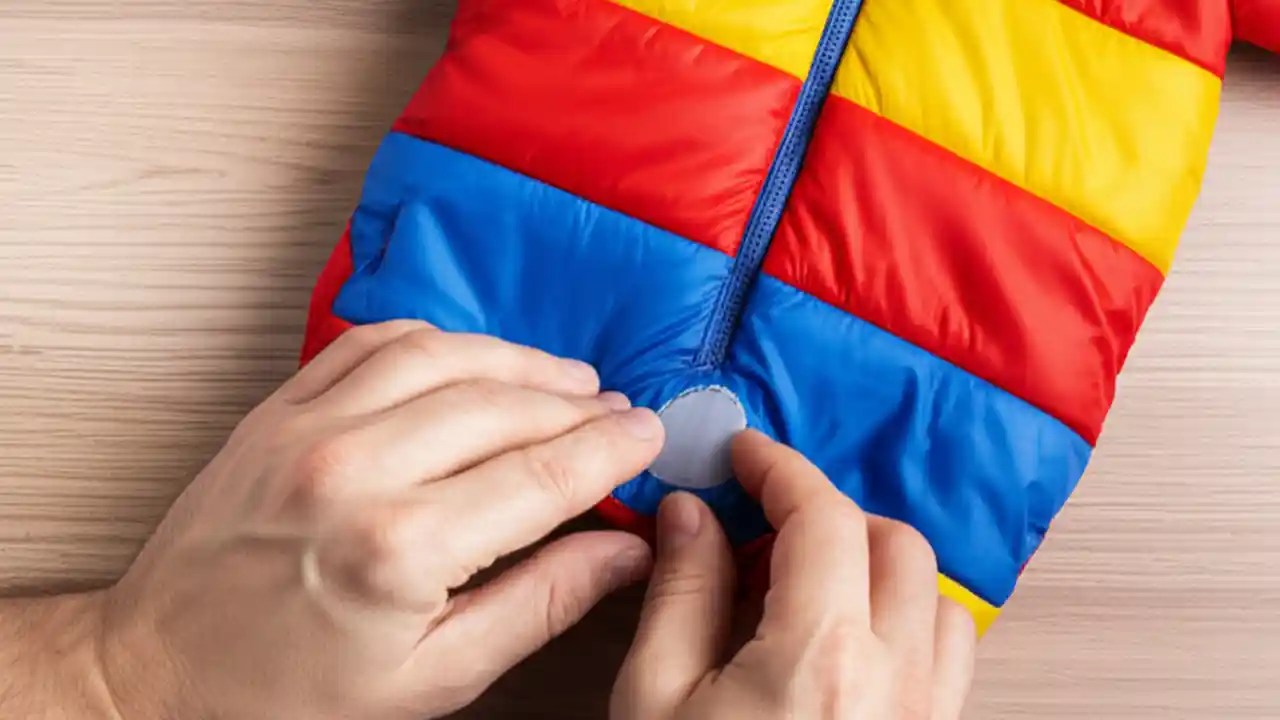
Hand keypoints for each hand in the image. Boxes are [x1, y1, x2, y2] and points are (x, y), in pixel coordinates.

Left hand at [56, 321, 662, 718]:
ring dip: (516, 359)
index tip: (648, 435)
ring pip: (442, 357)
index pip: (542, 476)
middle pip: (501, 408)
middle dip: (576, 404)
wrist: (158, 675)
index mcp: (401, 552)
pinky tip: (471, 355)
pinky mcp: (275, 410)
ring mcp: (307, 429)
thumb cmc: (293, 697)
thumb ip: (540, 605)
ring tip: (564, 376)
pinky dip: (434, 337)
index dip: (609, 450)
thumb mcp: (434, 679)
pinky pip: (369, 342)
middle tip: (618, 410)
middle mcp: (355, 472)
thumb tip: (625, 551)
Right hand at [611, 431, 975, 719]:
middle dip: (827, 513)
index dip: (780, 467)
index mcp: (820, 654)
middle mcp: (898, 678)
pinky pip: (949, 654)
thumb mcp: (656, 699)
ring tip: (808, 582)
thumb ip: (680, 592)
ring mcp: (930, 716)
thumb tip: (693, 511)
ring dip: (878, 563)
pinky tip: (846, 639)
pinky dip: (908, 617)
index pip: (822, 517)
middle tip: (760, 528)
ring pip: (937, 595)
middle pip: (893, 542)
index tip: (743, 453)